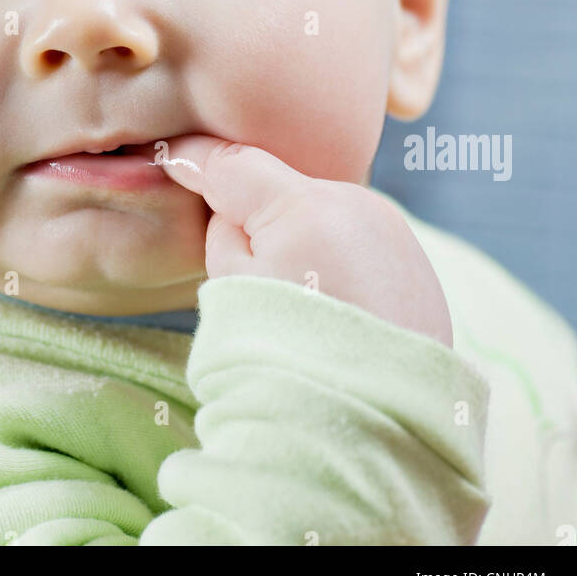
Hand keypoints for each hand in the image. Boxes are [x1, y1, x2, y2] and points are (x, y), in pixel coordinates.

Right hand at [156, 136, 452, 347]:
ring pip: (319, 211)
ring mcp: (389, 225)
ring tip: (297, 298)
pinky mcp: (410, 253)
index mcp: (302, 207)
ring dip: (299, 233)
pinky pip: (353, 236)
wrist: (383, 419)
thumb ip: (223, 232)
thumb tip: (235, 212)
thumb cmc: (295, 362)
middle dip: (255, 213)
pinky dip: (333, 254)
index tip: (166, 156)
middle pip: (280, 188)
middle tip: (243, 270)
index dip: (193, 158)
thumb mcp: (231, 293)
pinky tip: (333, 303)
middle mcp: (353, 200)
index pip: (232, 162)